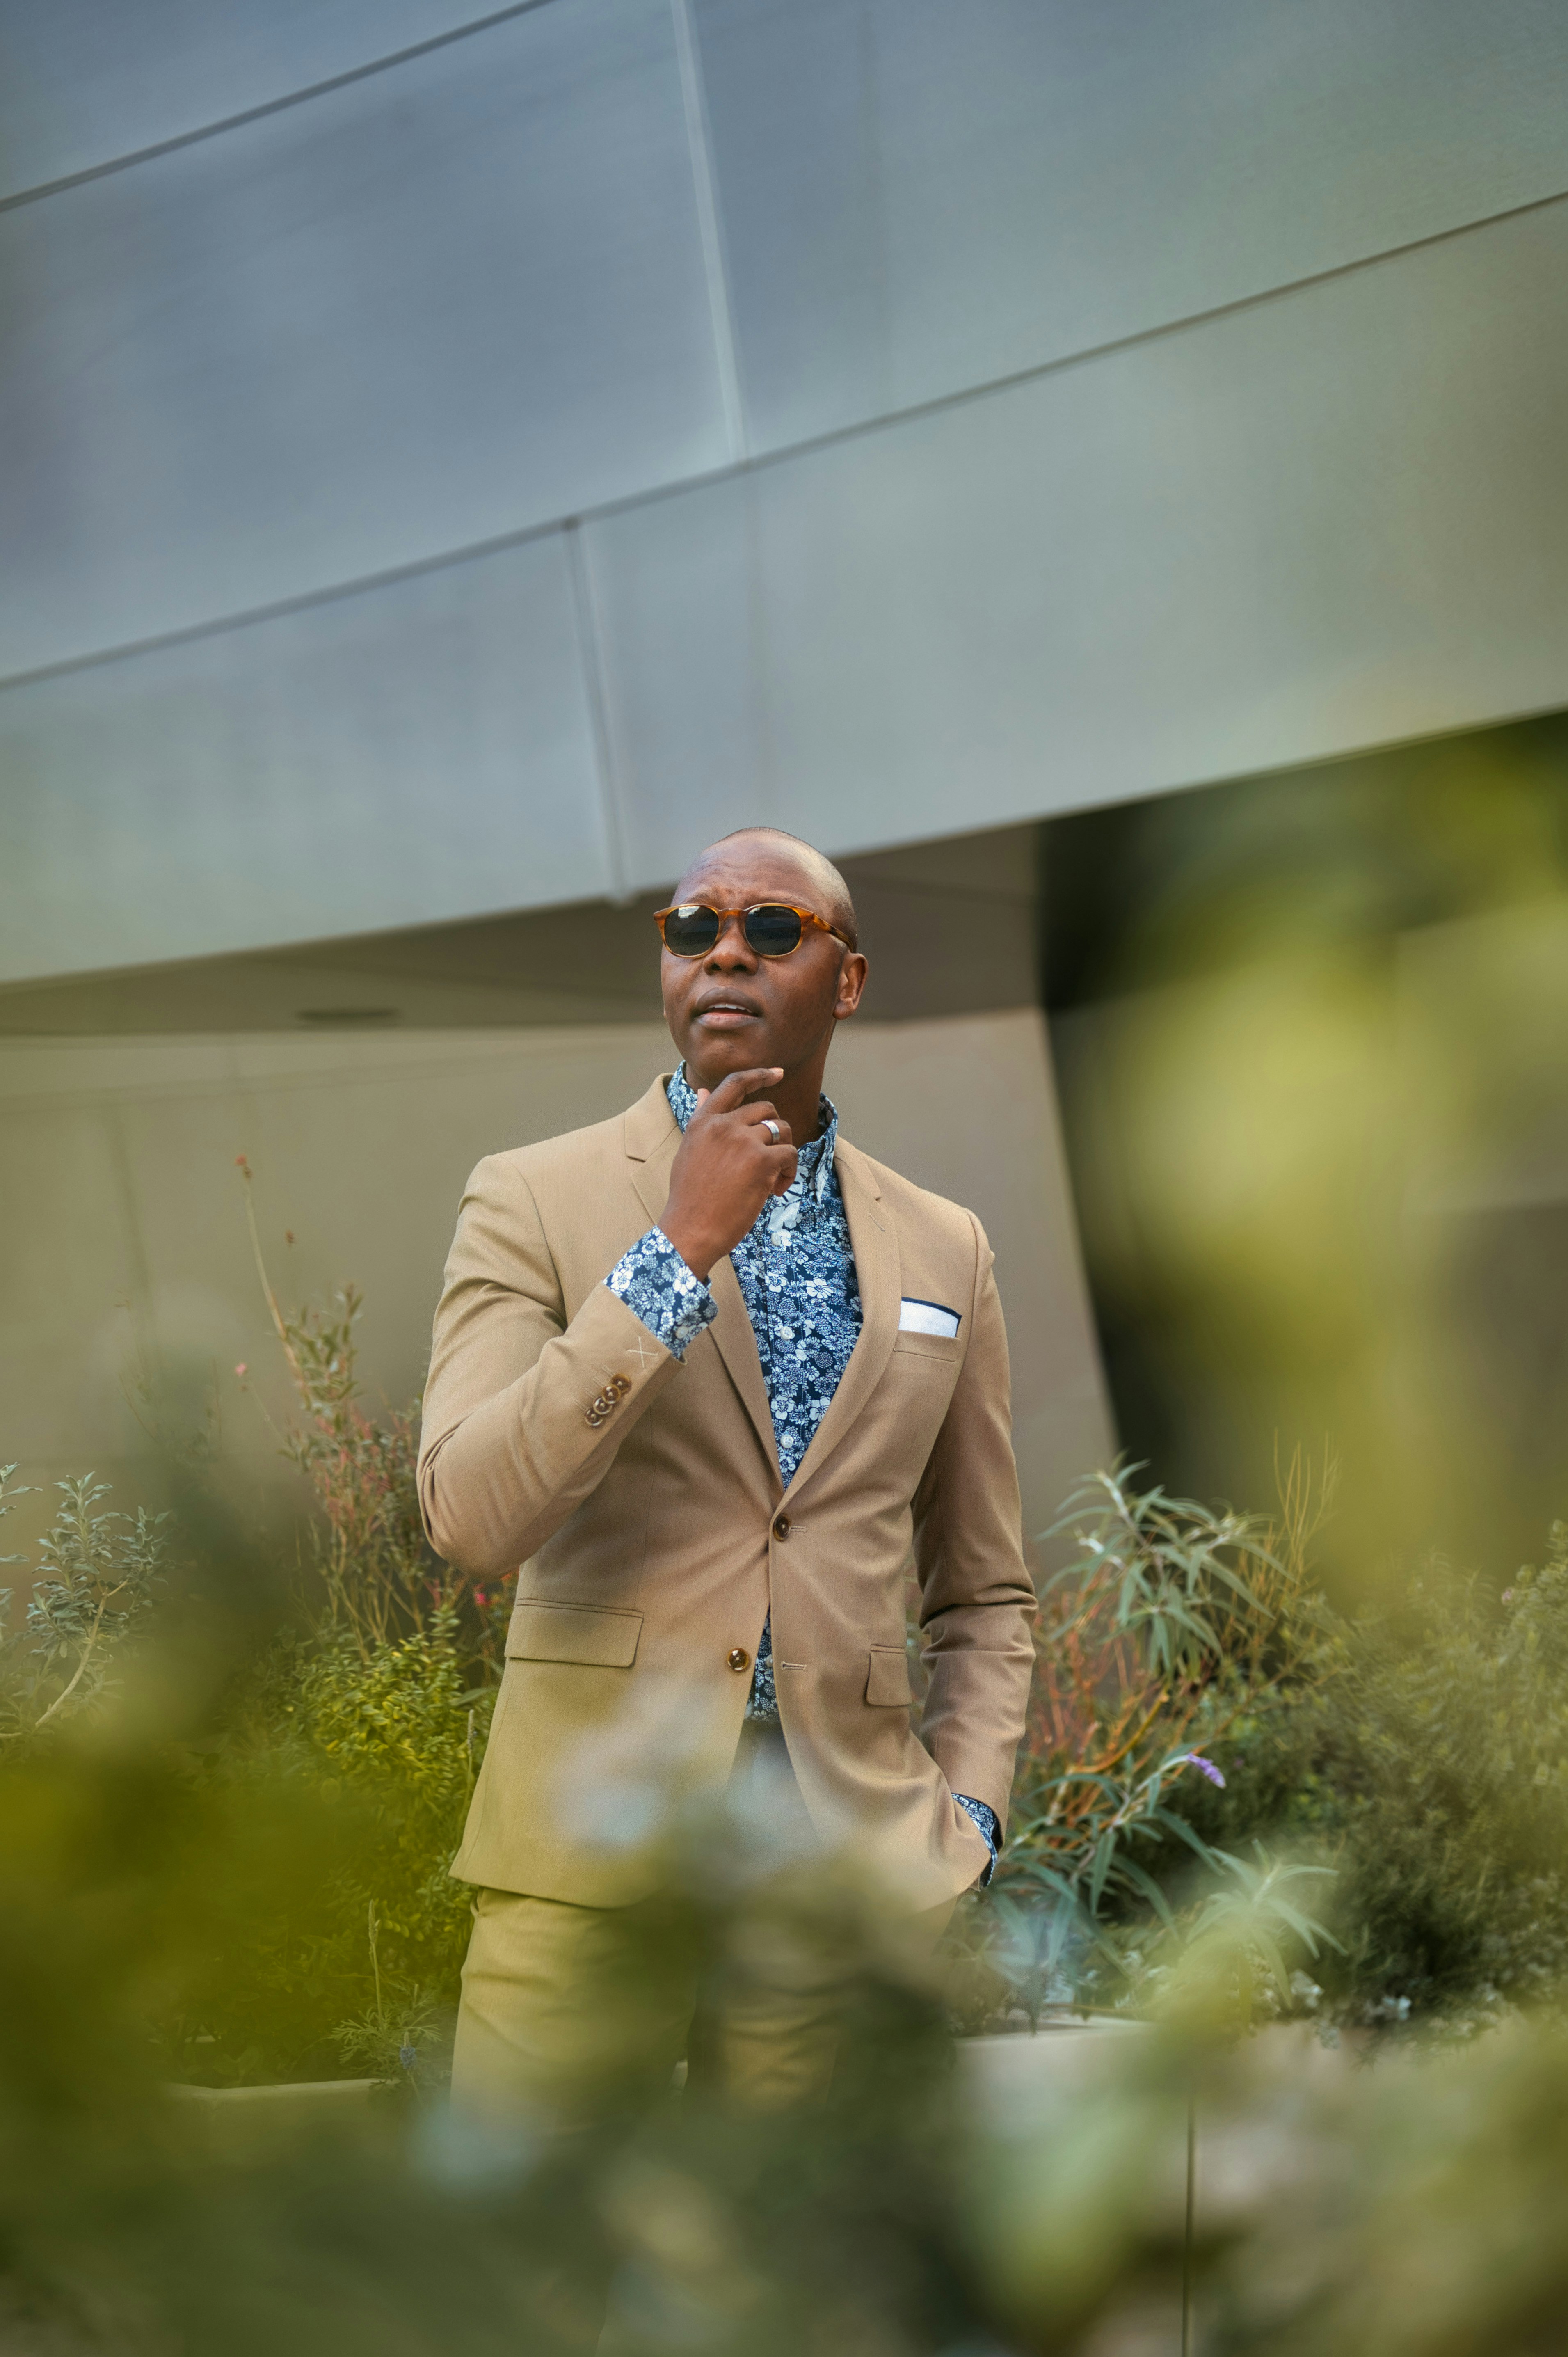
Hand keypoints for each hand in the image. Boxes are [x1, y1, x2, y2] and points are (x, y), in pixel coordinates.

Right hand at [660, 1068, 796, 1279]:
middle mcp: (723, 1124)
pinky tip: (776, 1191)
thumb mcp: (689, 1150)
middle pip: (766, 1109)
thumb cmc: (690, 1196)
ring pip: (782, 1131)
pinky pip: (790, 1154)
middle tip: (770, 1160)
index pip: (733, 1084)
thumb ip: (701, 1120)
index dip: (759, 1074)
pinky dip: (789, 1173)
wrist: (690, 1229)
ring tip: (773, 1180)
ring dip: (784, 1154)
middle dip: (775, 1131)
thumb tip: (702, 1092)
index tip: (777, 1073)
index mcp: (703, 1121)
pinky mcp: (762, 1161)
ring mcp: (743, 1141)